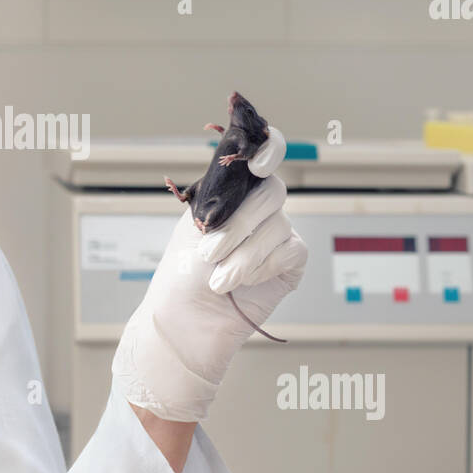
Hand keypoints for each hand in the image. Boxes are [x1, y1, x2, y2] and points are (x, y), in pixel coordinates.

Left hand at [111, 171, 307, 423]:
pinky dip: (264, 266)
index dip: (269, 148)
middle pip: (271, 192)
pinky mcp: (289, 263)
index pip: (260, 155)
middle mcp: (255, 210)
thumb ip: (222, 195)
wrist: (185, 323)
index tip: (258, 164)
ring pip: (278, 226)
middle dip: (239, 225)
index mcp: (230, 193)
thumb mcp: (193, 228)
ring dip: (244, 256)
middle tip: (210, 254)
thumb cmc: (182, 276)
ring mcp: (275, 235)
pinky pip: (290, 250)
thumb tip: (250, 172)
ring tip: (218, 281)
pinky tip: (243, 283)